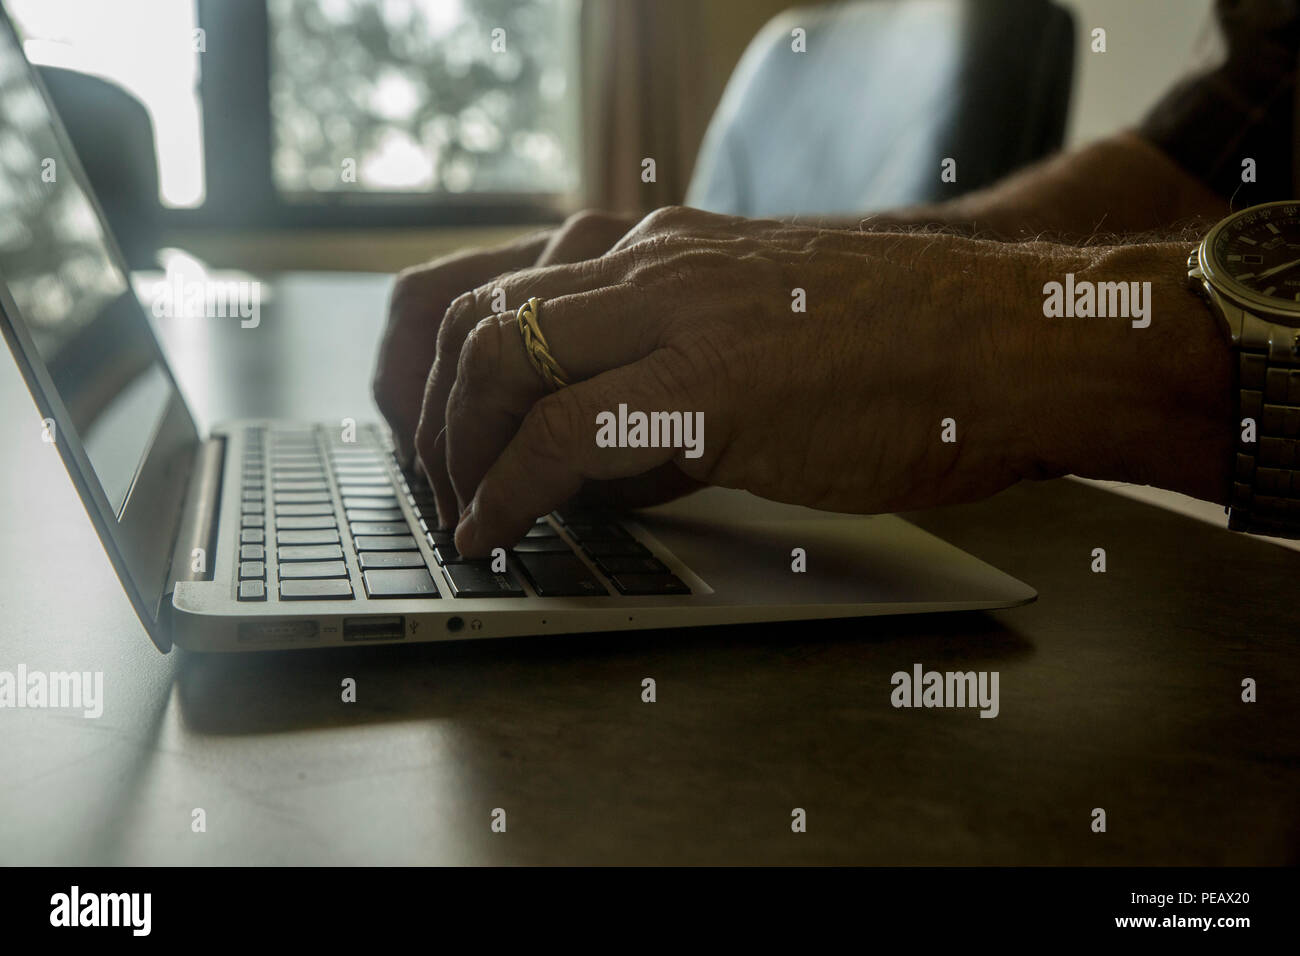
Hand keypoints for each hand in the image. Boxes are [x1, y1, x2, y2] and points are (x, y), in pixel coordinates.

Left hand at [415, 205, 1052, 555]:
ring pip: (498, 360)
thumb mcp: (754, 355)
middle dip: (431, 416)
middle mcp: (655, 259)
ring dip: (455, 448)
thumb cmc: (902, 358)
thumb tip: (592, 470)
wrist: (1012, 344)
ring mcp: (682, 308)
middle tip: (438, 488)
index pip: (499, 289)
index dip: (442, 376)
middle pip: (475, 320)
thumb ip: (663, 394)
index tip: (440, 444)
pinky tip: (495, 530)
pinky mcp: (713, 378)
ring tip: (463, 514)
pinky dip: (504, 489)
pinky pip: (560, 430)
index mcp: (661, 248)